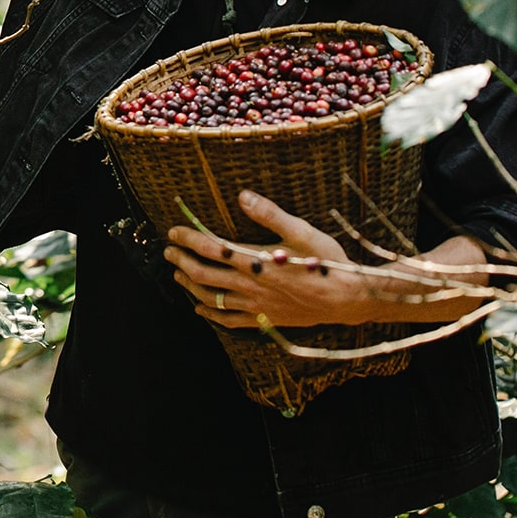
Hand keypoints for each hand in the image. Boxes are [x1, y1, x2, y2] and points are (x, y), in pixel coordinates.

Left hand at [164, 190, 368, 329]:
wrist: (348, 300)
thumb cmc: (327, 262)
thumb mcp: (301, 232)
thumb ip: (270, 214)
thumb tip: (242, 196)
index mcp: (256, 261)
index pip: (211, 248)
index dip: (188, 239)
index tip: (173, 231)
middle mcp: (250, 286)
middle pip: (203, 274)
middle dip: (181, 261)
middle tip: (168, 252)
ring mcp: (256, 306)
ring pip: (211, 299)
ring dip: (190, 286)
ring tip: (177, 275)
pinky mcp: (264, 321)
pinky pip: (229, 322)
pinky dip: (211, 316)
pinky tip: (201, 310)